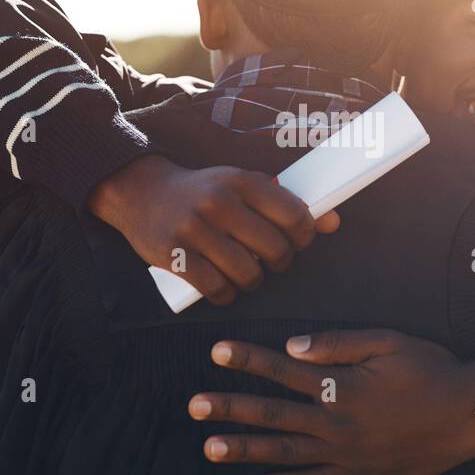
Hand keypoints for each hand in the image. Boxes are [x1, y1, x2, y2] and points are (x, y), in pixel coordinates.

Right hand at [87, 154, 339, 305]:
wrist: (140, 190)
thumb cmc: (203, 191)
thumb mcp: (242, 185)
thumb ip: (285, 202)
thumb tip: (333, 222)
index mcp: (241, 181)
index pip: (294, 214)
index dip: (304, 236)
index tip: (296, 241)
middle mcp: (219, 202)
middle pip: (275, 249)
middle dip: (280, 263)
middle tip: (271, 261)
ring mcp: (194, 230)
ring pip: (248, 274)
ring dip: (253, 281)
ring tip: (246, 273)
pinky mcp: (174, 255)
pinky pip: (217, 289)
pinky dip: (227, 294)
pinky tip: (225, 286)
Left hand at [187, 328, 474, 474]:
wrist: (471, 415)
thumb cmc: (432, 370)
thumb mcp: (388, 342)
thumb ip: (337, 343)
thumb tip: (291, 346)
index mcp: (341, 385)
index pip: (282, 370)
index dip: (247, 360)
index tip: (214, 352)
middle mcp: (336, 422)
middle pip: (273, 413)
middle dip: (230, 408)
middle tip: (194, 406)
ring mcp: (346, 453)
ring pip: (285, 451)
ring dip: (245, 449)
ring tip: (209, 447)